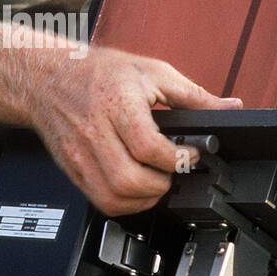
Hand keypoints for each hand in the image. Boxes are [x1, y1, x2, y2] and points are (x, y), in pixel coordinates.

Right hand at [27, 45, 241, 216]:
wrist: (47, 78)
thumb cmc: (98, 72)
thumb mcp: (151, 71)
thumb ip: (193, 94)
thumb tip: (229, 107)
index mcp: (116, 103)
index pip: (148, 146)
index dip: (177, 158)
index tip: (191, 154)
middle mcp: (94, 132)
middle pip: (129, 179)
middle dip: (162, 184)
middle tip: (174, 172)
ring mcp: (80, 154)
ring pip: (114, 197)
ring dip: (145, 199)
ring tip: (158, 183)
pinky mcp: (73, 169)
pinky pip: (100, 201)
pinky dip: (125, 204)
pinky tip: (137, 190)